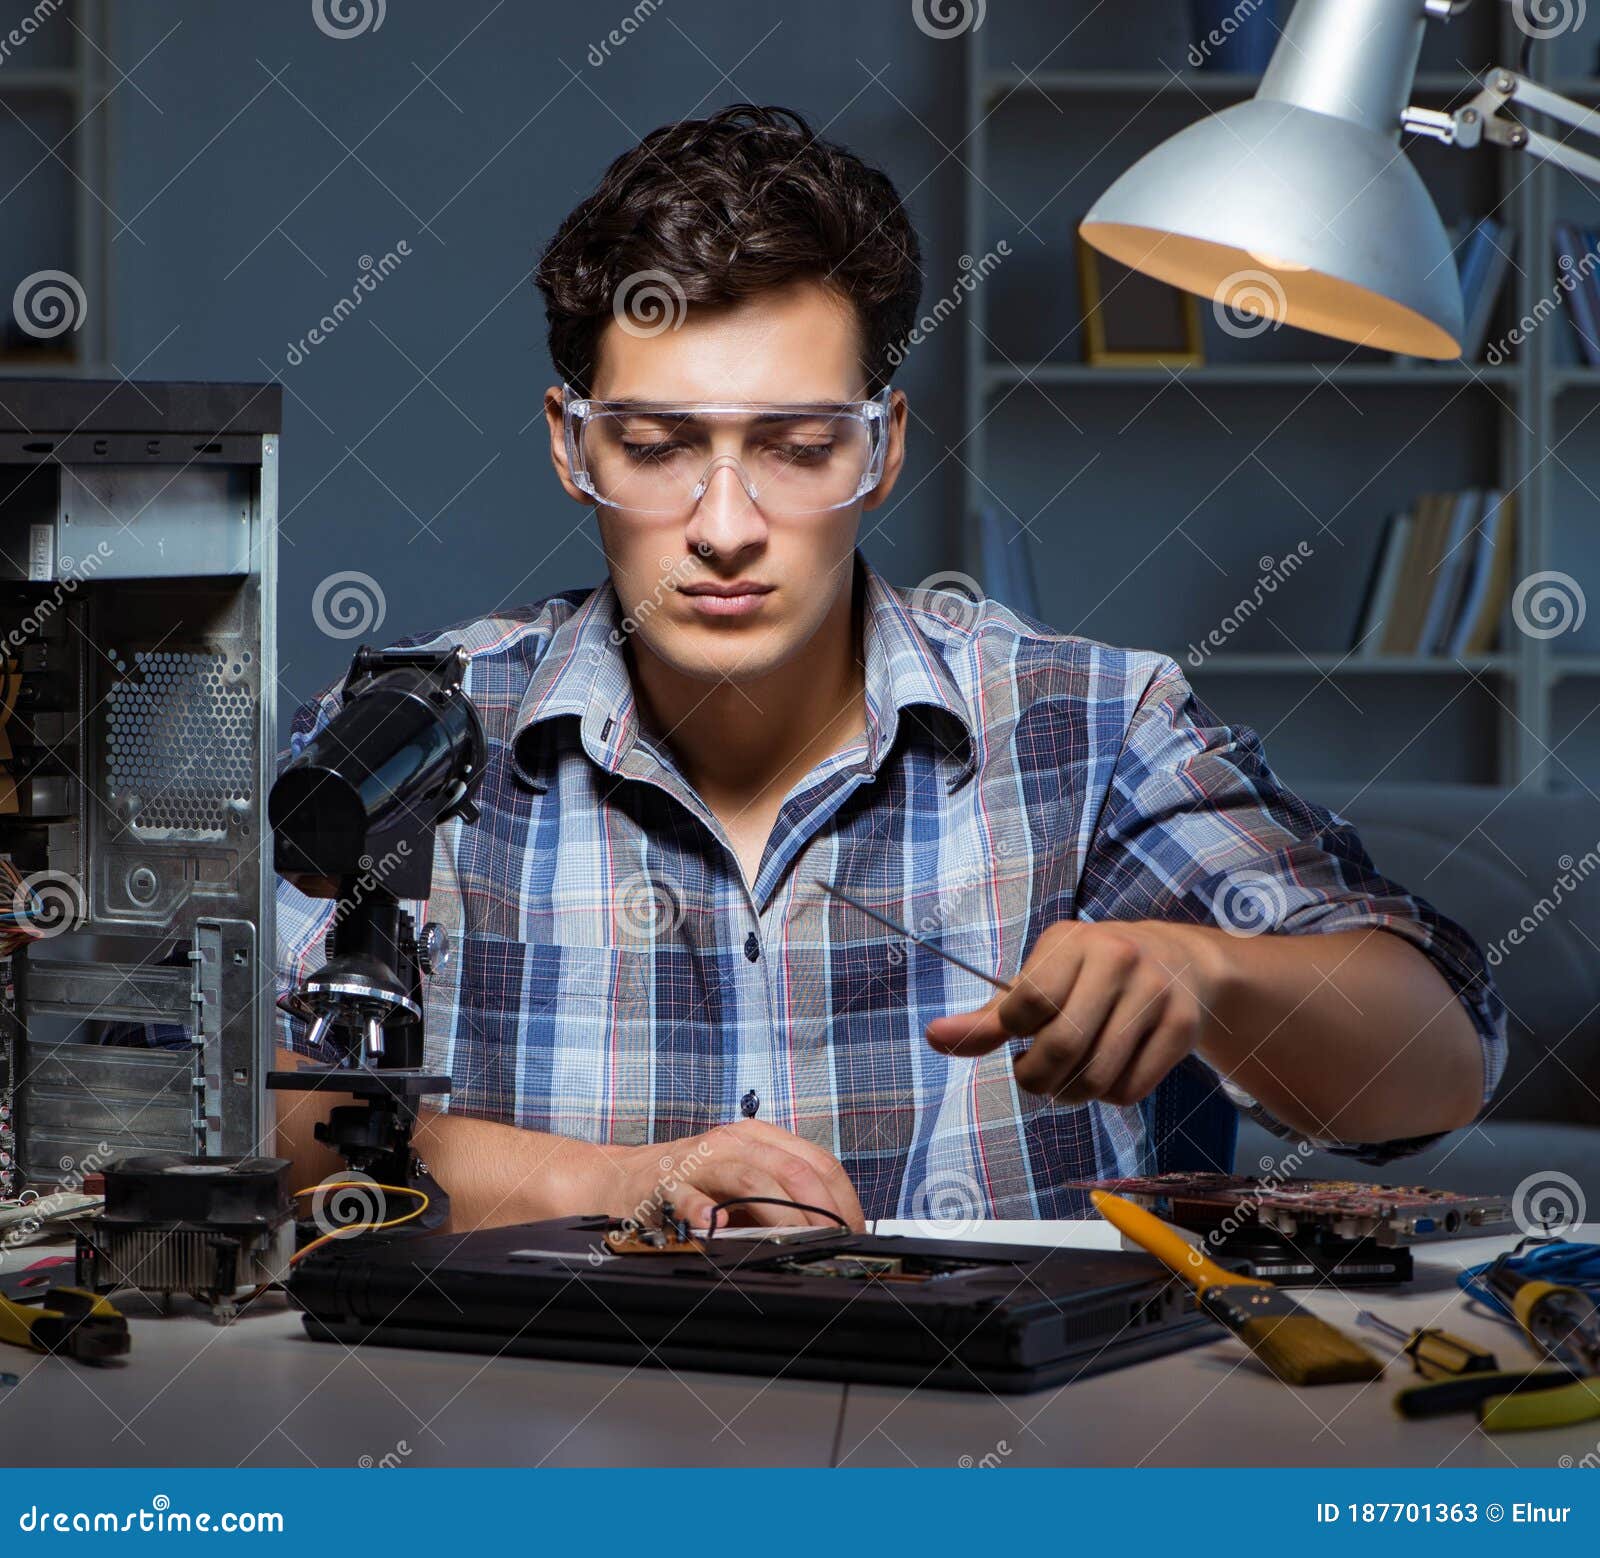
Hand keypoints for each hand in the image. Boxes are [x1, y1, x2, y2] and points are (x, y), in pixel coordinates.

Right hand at [600, 1119, 866, 1231]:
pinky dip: (702, 1208)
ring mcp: (701, 1161)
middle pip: (793, 1168)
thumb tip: (831, 1233)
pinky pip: (688, 1195)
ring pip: (751, 1177)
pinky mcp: (666, 1184)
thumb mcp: (742, 1184)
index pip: (817, 1161)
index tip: (853, 1233)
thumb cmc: (691, 1186)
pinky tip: (714, 1224)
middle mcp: (734, 1143)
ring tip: (798, 1239)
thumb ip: (780, 1199)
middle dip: (820, 1210)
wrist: (621, 1180)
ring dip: (780, 1212)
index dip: (842, 1198)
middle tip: (833, 1244)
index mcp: (760, 1139)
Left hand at [923, 919, 1223, 1106]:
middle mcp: (1119, 960)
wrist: (1180, 961)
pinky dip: (1107, 1096)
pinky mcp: (1183, 1028)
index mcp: (1075, 942)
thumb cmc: (1090, 974)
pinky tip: (1106, 1072)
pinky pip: (1129, 1090)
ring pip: (1096, 1078)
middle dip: (1035, 1077)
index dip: (1014, 1031)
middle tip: (1033, 1074)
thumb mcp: (1042, 980)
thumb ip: (990, 1017)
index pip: (1028, 1004)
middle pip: (1062, 1048)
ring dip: (1069, 1094)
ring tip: (1064, 1079)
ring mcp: (1156, 994)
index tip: (1020, 1031)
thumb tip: (933, 1037)